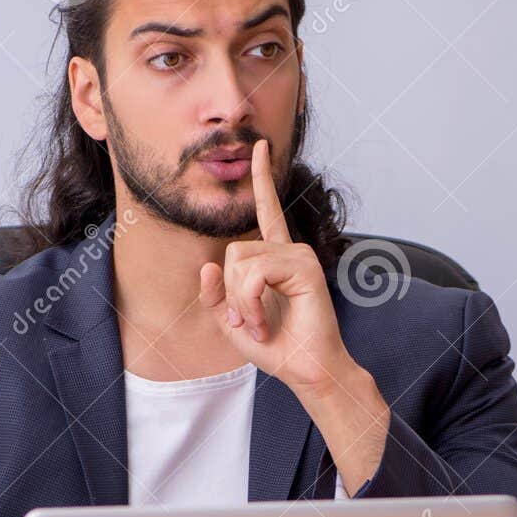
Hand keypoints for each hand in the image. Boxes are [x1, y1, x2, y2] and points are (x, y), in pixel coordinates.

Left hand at [198, 139, 355, 396]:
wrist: (306, 369)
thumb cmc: (276, 346)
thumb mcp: (231, 321)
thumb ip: (215, 294)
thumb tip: (210, 264)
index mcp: (274, 258)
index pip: (266, 210)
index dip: (262, 179)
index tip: (261, 147)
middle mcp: (288, 250)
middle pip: (234, 251)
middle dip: (232, 293)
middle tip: (249, 321)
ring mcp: (298, 256)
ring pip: (242, 264)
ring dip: (242, 302)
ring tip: (260, 324)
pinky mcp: (304, 268)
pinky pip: (256, 275)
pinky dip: (252, 304)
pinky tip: (266, 323)